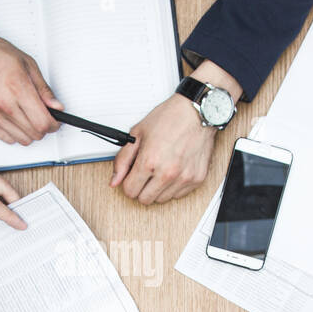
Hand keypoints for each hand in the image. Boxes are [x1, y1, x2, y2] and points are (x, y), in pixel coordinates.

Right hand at [0, 17, 61, 144]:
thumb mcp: (27, 64)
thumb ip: (43, 89)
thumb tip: (56, 106)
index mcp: (18, 89)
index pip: (43, 122)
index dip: (54, 124)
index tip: (55, 121)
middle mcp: (4, 105)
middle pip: (34, 134)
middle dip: (44, 128)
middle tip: (44, 118)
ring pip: (21, 140)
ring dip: (30, 132)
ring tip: (29, 118)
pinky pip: (6, 138)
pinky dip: (15, 133)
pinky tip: (16, 121)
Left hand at [111, 60, 240, 204]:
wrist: (197, 112)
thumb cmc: (169, 118)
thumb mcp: (137, 134)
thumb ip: (123, 160)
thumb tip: (115, 180)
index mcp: (149, 162)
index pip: (130, 191)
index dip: (128, 183)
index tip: (132, 176)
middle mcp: (167, 173)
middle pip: (145, 199)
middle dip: (141, 188)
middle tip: (146, 173)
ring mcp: (183, 178)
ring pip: (162, 199)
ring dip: (158, 189)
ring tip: (160, 170)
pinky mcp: (196, 179)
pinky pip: (179, 195)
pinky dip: (174, 187)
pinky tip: (173, 171)